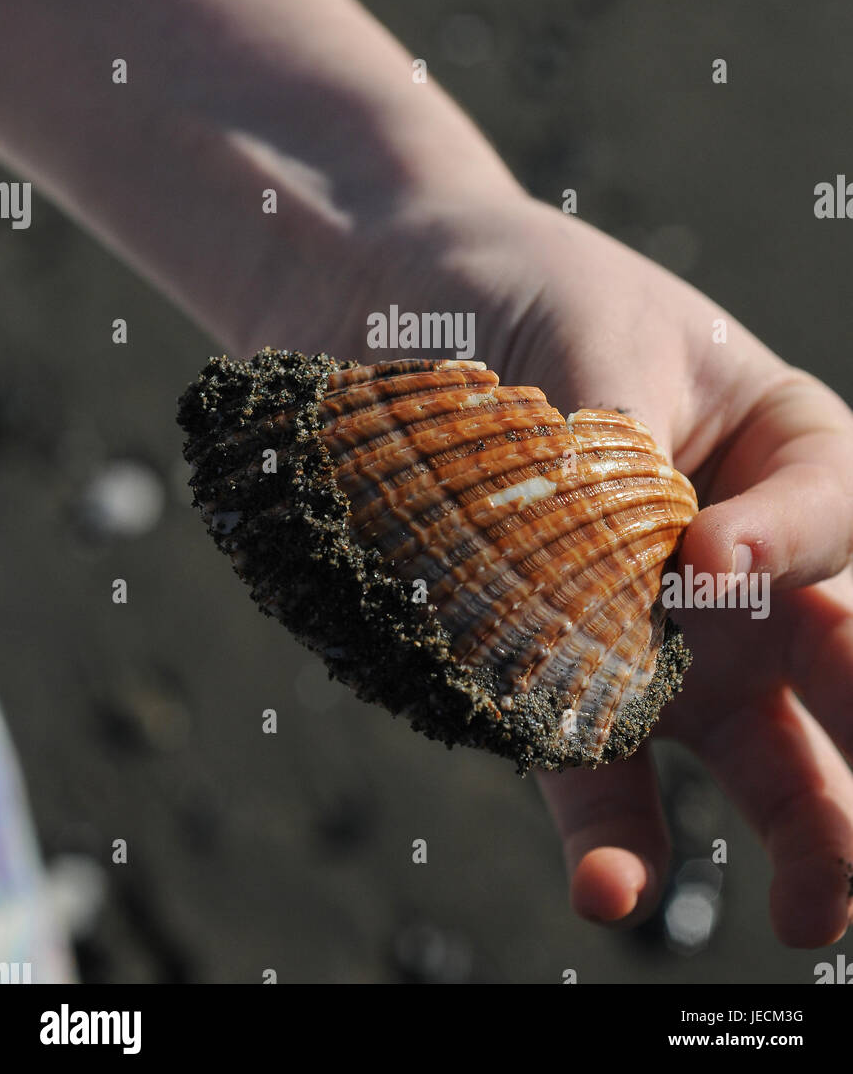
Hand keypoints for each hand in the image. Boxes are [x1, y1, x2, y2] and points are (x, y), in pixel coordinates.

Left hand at [366, 192, 852, 948]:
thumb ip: (640, 468)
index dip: (782, 546)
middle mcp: (747, 560)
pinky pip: (604, 763)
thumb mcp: (601, 344)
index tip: (705, 557)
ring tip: (806, 915)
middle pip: (840, 660)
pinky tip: (612, 885)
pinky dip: (614, 829)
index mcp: (788, 453)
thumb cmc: (529, 293)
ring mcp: (671, 632)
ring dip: (798, 833)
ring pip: (760, 749)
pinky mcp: (571, 674)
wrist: (401, 305)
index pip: (828, 515)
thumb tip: (673, 587)